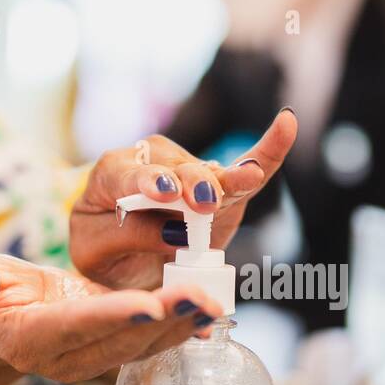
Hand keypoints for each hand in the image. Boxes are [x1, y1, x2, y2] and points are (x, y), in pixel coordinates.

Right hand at [0, 253, 222, 382]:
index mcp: (32, 338)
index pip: (77, 326)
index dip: (112, 317)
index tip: (148, 305)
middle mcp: (69, 357)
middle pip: (122, 339)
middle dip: (163, 321)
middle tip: (200, 298)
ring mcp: (95, 357)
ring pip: (144, 345)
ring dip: (181, 326)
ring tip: (214, 303)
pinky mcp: (115, 348)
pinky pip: (152, 343)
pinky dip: (182, 329)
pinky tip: (210, 313)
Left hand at [69, 109, 297, 288]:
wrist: (122, 260)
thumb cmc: (103, 253)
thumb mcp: (96, 251)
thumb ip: (127, 235)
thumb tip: (174, 231)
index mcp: (110, 175)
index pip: (128, 174)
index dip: (148, 182)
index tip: (165, 192)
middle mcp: (153, 164)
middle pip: (175, 169)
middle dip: (191, 183)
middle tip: (202, 202)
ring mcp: (189, 173)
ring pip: (210, 172)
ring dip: (228, 177)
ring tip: (247, 178)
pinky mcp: (221, 190)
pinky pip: (246, 166)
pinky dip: (268, 150)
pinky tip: (287, 123)